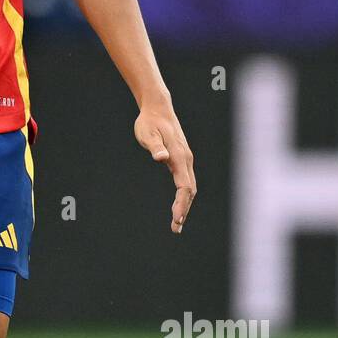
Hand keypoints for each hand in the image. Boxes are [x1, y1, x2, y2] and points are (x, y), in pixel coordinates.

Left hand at [134, 100, 196, 233]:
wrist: (158, 109)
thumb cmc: (150, 122)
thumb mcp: (147, 133)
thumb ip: (154, 146)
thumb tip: (160, 157)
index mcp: (178, 156)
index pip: (184, 186)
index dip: (181, 204)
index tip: (176, 218)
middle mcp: (185, 159)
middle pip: (189, 190)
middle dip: (184, 210)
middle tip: (175, 228)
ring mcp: (185, 159)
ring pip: (189, 187)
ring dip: (185, 205)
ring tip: (177, 223)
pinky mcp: (181, 159)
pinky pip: (186, 182)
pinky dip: (184, 196)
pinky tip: (178, 206)